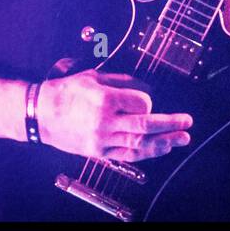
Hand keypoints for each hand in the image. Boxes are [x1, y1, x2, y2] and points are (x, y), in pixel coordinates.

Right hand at [36, 68, 192, 161]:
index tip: (149, 101)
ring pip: (139, 144)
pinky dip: (146, 152)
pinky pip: (127, 155)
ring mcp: (102, 140)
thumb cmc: (66, 92)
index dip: (150, 102)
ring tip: (181, 139)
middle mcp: (105, 121)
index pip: (141, 103)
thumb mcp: (93, 76)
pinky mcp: (99, 153)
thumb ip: (122, 81)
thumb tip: (147, 88)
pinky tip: (160, 148)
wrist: (41, 115)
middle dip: (170, 124)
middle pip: (145, 126)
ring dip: (163, 142)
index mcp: (104, 99)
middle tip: (188, 122)